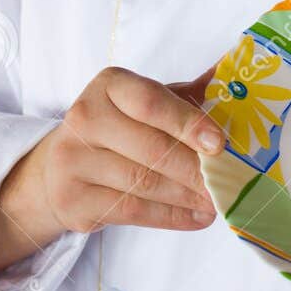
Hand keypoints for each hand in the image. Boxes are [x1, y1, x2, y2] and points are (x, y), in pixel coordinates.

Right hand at [0, 66, 222, 278]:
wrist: (58, 168)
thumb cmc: (116, 128)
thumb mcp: (145, 103)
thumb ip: (186, 95)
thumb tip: (233, 73)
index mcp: (109, 85)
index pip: (150, 102)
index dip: (188, 122)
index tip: (219, 144)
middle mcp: (84, 117)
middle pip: (151, 148)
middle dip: (195, 169)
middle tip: (229, 183)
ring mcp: (73, 161)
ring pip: (143, 183)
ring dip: (187, 196)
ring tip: (217, 202)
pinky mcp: (74, 201)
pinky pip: (132, 212)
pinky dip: (171, 217)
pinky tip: (197, 217)